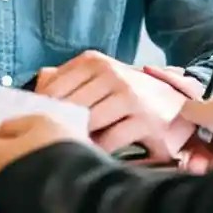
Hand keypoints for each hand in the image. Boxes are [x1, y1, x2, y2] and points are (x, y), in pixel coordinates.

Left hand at [0, 114, 81, 193]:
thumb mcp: (42, 124)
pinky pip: (10, 194)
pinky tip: (39, 177)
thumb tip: (3, 130)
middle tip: (14, 142)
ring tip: (32, 159)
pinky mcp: (13, 212)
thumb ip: (16, 124)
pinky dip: (18, 184)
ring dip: (7, 169)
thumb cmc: (57, 154)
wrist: (81, 196)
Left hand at [36, 51, 191, 161]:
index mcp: (94, 62)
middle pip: (70, 105)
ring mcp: (131, 97)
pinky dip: (99, 148)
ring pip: (89, 122)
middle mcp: (112, 74)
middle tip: (53, 139)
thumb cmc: (128, 93)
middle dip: (61, 124)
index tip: (38, 122)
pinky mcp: (146, 121)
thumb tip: (37, 85)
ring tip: (75, 144)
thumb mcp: (98, 77)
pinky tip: (96, 151)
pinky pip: (110, 140)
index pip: (55, 85)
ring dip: (80, 137)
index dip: (43, 107)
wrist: (175, 103)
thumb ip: (67, 78)